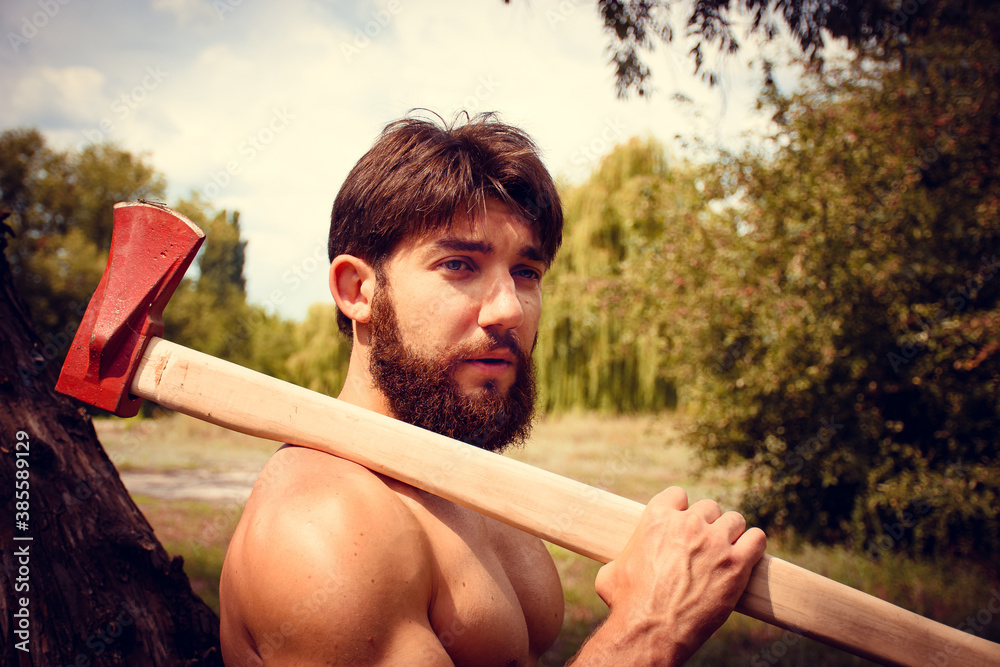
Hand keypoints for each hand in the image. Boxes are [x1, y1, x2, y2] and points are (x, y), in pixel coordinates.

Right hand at [594, 487, 765, 662]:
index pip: (678, 494)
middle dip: (707, 523)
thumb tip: (616, 566)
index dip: (681, 509)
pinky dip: (753, 545)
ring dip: (731, 533)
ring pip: (734, 520)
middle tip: (705, 544)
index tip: (683, 523)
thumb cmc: (627, 603)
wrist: (652, 629)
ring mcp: (715, 541)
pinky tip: (748, 554)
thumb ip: (619, 559)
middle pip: (709, 507)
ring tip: (727, 550)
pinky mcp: (736, 563)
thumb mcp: (611, 573)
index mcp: (657, 517)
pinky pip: (756, 539)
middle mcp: (688, 523)